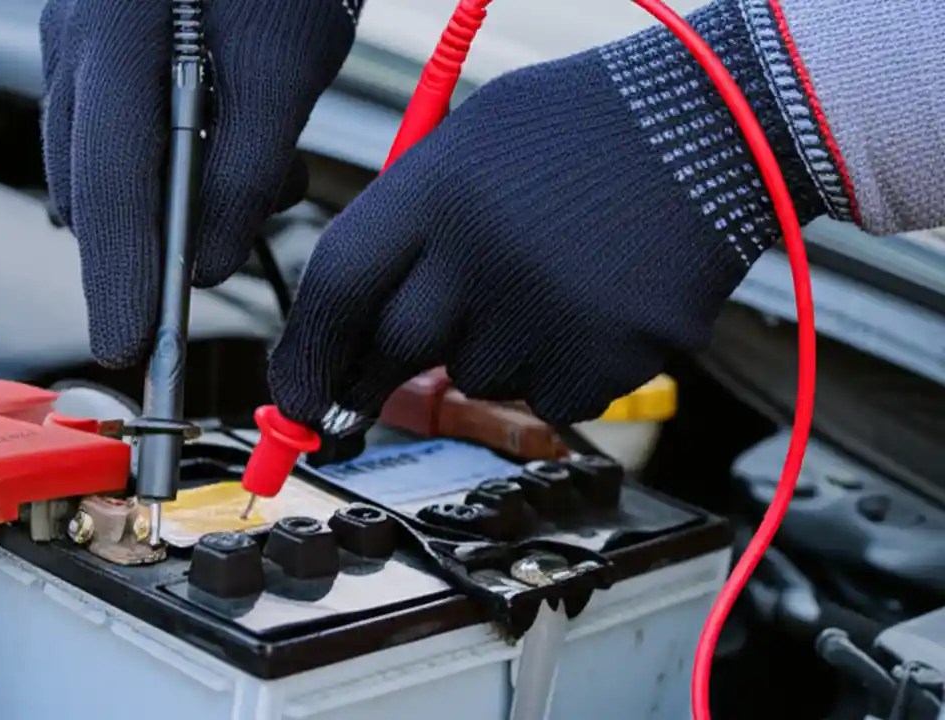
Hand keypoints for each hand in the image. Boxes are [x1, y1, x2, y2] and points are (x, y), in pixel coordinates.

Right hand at [40, 0, 360, 365]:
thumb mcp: (286, 65)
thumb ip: (243, 173)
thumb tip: (202, 267)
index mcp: (116, 35)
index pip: (111, 187)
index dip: (119, 275)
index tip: (127, 343)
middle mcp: (76, 39)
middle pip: (91, 186)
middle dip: (142, 249)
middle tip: (186, 291)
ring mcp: (75, 39)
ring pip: (105, 167)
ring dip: (173, 202)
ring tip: (264, 179)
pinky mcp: (97, 47)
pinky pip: (116, 134)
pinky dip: (170, 165)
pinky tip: (232, 147)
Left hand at [268, 5, 824, 432]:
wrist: (716, 128)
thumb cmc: (581, 133)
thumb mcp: (469, 143)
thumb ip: (407, 227)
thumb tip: (352, 321)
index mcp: (436, 190)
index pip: (336, 287)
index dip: (303, 352)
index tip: (293, 395)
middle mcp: (481, 256)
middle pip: (391, 350)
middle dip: (372, 374)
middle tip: (372, 381)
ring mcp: (546, 313)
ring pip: (473, 375)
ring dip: (486, 350)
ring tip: (539, 283)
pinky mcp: (604, 358)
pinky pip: (544, 398)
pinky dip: (553, 369)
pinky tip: (586, 307)